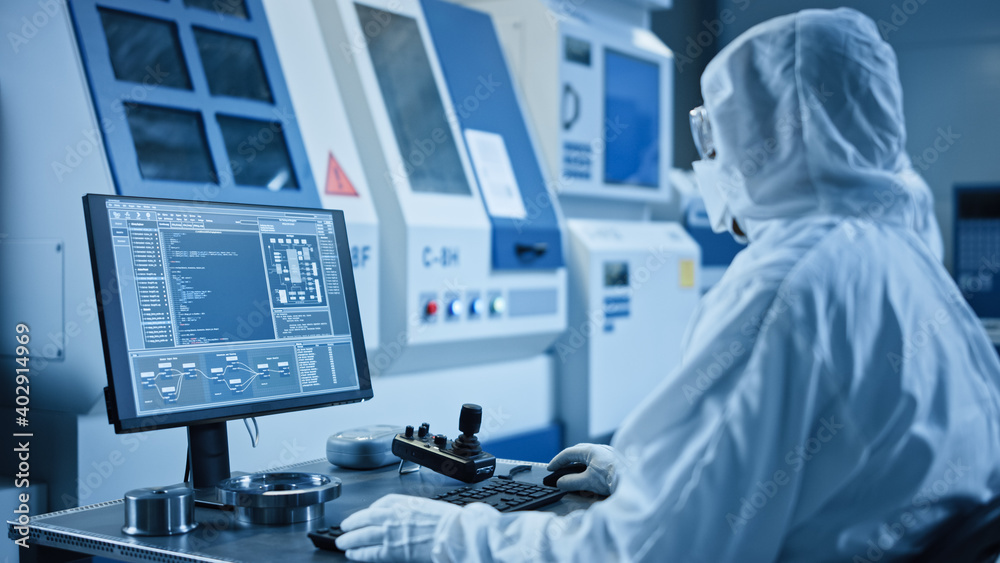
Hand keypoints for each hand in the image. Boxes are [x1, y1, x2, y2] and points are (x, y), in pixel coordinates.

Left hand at [337, 494, 460, 561]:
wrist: (455, 534)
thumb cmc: (450, 523)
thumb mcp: (431, 508)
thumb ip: (418, 511)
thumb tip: (414, 517)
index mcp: (406, 503)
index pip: (382, 503)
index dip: (370, 509)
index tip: (366, 513)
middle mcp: (395, 516)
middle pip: (367, 518)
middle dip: (353, 523)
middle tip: (344, 527)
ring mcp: (392, 533)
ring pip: (363, 534)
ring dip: (350, 538)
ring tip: (342, 542)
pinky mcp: (393, 551)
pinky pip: (370, 552)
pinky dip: (359, 553)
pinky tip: (352, 555)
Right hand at [547, 443, 620, 495]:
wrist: (636, 483)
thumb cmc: (613, 479)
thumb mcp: (588, 482)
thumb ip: (571, 482)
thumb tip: (560, 482)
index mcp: (592, 450)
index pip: (568, 453)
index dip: (557, 461)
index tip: (550, 468)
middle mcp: (601, 449)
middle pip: (579, 452)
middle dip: (568, 460)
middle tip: (560, 468)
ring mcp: (610, 454)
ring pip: (590, 456)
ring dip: (580, 464)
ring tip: (575, 474)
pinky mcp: (617, 462)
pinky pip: (599, 461)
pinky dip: (591, 467)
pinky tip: (592, 476)